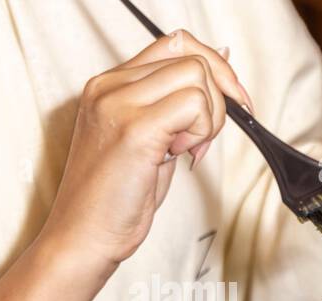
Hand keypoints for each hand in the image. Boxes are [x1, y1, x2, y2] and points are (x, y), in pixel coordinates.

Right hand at [40, 30, 250, 272]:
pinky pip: (194, 105)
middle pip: (192, 58)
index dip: (216, 69)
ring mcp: (118, 104)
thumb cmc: (118, 197)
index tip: (235, 101)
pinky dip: (201, 132)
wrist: (86, 234)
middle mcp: (110, 86)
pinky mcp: (134, 130)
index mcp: (110, 84)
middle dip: (218, 100)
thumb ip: (175, 110)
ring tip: (186, 151)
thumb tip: (220, 84)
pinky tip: (181, 157)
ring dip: (209, 119)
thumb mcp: (150, 142)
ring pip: (197, 78)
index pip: (176, 44)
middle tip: (202, 141)